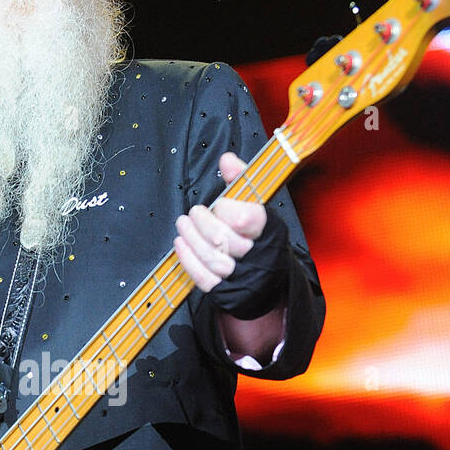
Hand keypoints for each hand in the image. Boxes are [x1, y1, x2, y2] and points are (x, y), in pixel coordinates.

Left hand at [174, 152, 289, 316]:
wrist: (269, 277)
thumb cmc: (260, 236)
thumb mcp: (257, 206)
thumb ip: (241, 182)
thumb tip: (227, 159)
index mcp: (268, 231)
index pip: (245, 218)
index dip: (227, 210)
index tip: (219, 204)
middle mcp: (257, 255)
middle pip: (224, 239)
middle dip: (203, 223)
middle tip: (194, 213)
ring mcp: (241, 275)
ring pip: (212, 258)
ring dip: (192, 239)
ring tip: (183, 224)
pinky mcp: (226, 290)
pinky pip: (204, 278)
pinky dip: (188, 260)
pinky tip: (180, 244)